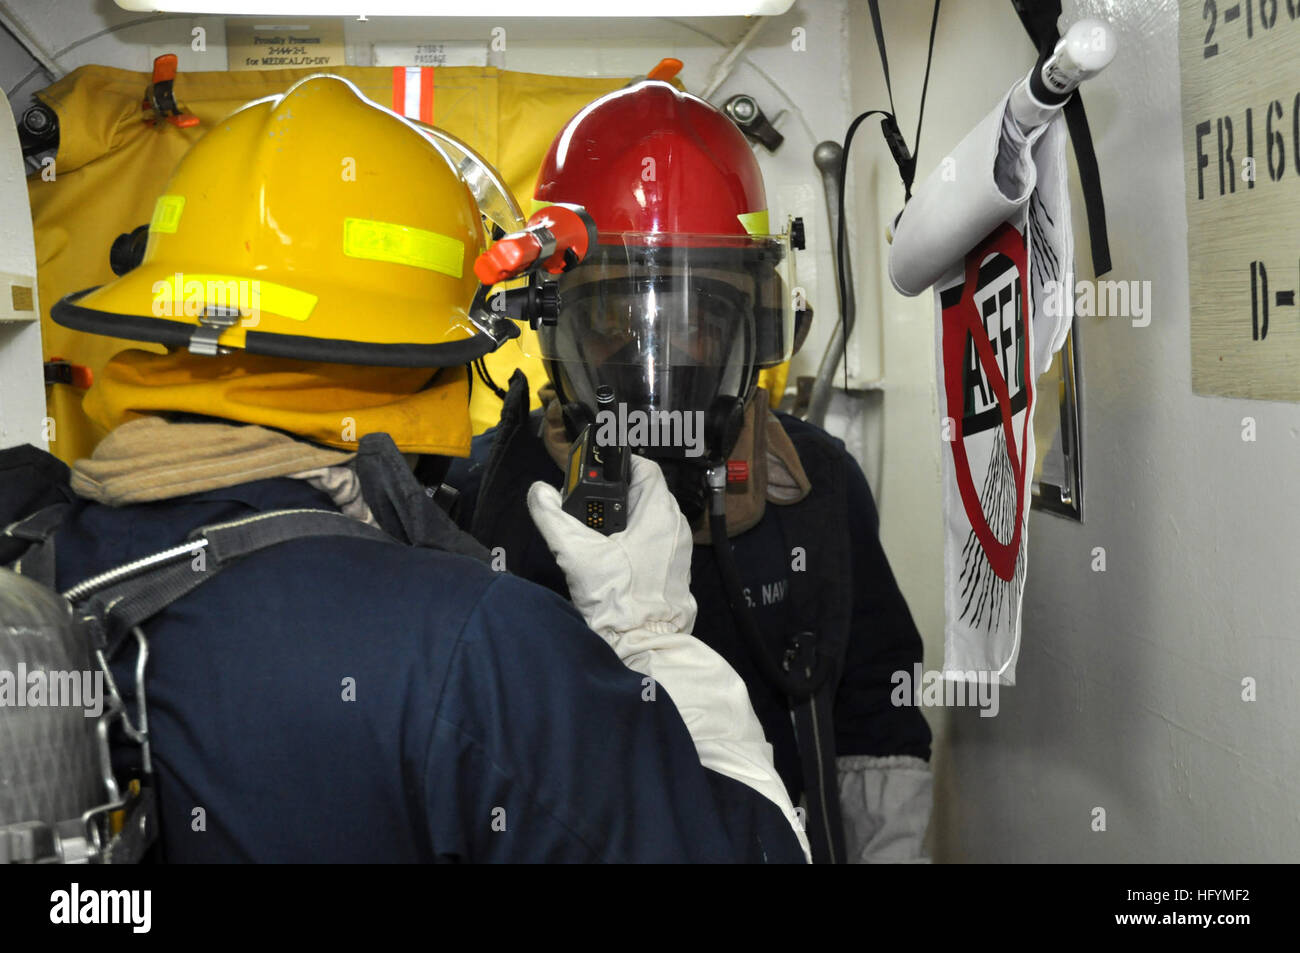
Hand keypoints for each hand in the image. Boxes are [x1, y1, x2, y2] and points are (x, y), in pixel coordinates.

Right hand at [527, 454, 695, 639]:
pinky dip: (632, 540)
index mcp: (659, 514)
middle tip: (586, 504)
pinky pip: (653, 542)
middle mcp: (675, 527)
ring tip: (595, 532)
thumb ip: (553, 517)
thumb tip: (538, 492)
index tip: (595, 473)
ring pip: (648, 519)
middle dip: (614, 494)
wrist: (642, 645)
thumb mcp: (576, 554)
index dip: (618, 464)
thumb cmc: (618, 600)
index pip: (645, 468)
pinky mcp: (673, 570)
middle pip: (644, 493)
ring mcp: (678, 550)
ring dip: (622, 519)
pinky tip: (610, 556)